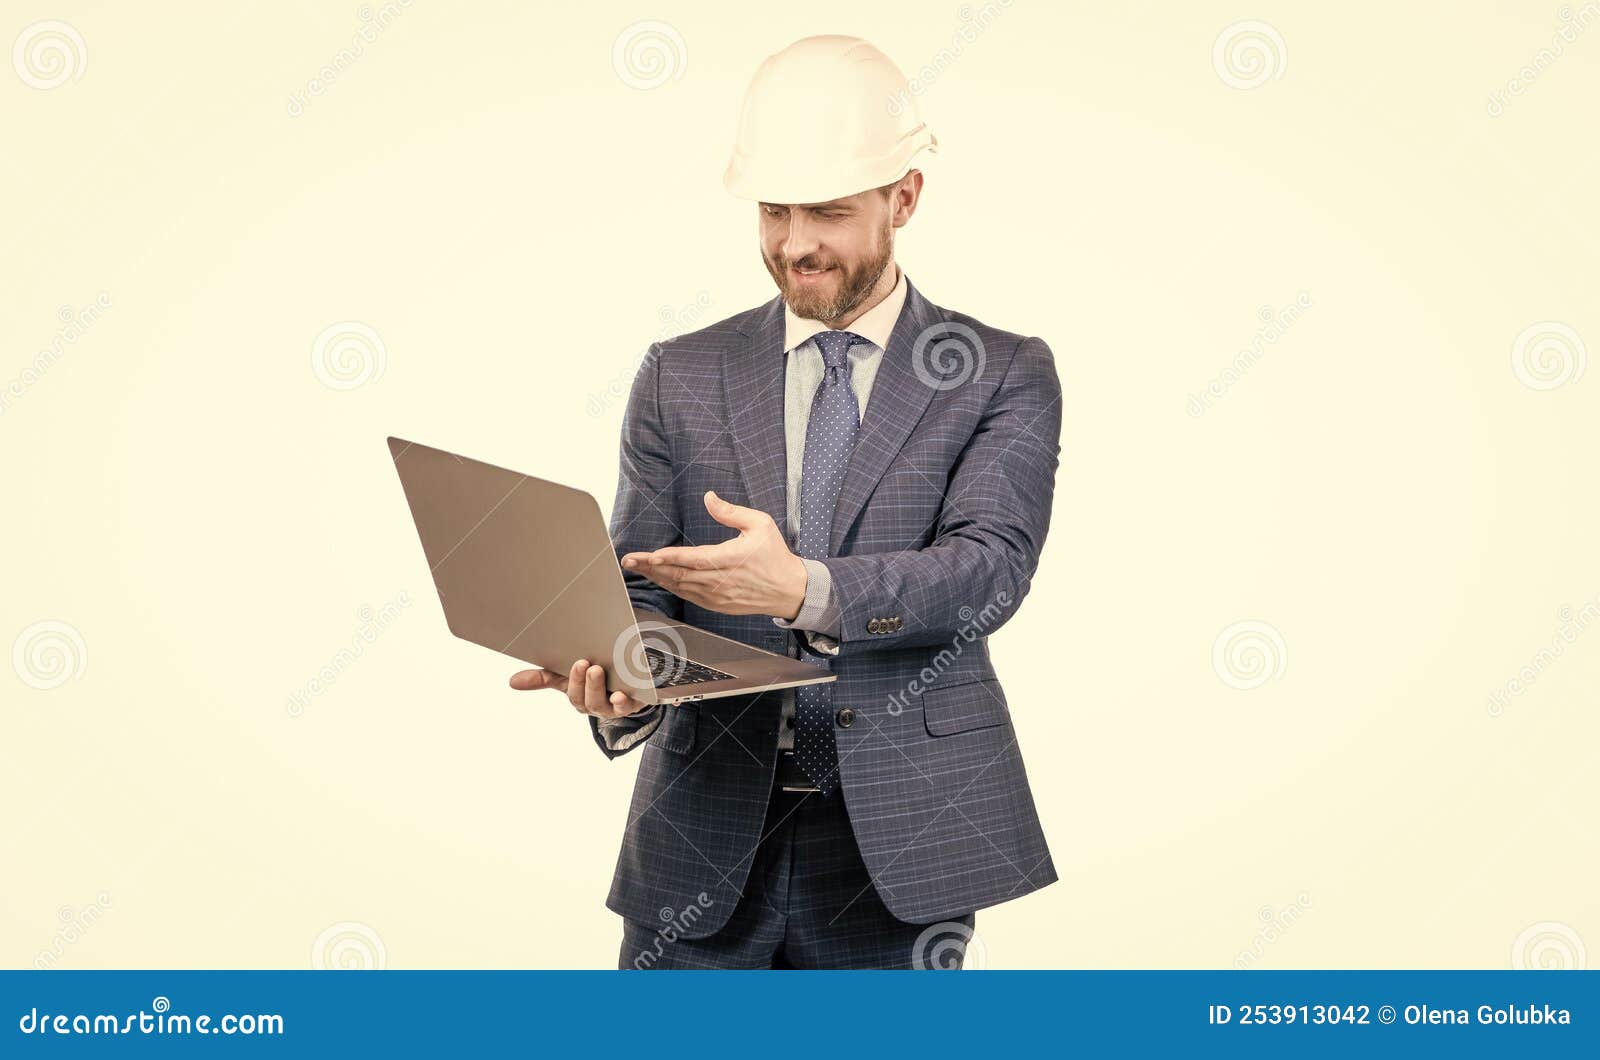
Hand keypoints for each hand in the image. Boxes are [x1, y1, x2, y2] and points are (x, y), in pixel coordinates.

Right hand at [508, 659, 650, 720]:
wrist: (626, 683)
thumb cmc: (592, 680)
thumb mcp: (567, 676)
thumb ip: (543, 678)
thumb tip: (511, 682)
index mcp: (581, 699)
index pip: (574, 695)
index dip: (574, 681)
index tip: (578, 663)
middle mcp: (599, 706)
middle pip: (591, 701)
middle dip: (588, 684)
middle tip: (588, 664)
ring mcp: (618, 706)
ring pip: (611, 706)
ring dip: (606, 690)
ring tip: (602, 672)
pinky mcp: (637, 703)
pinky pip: (634, 705)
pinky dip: (628, 701)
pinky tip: (623, 694)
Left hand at [621, 491, 807, 619]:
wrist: (789, 590)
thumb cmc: (775, 555)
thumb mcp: (760, 524)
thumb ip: (731, 511)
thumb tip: (708, 497)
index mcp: (730, 559)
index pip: (693, 559)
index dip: (670, 558)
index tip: (650, 555)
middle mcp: (721, 581)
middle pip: (679, 575)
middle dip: (651, 567)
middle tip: (629, 560)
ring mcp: (717, 596)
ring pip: (680, 587)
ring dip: (657, 577)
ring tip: (637, 567)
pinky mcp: (717, 605)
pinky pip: (688, 596)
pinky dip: (671, 587)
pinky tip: (659, 578)